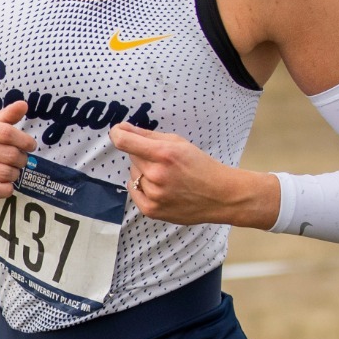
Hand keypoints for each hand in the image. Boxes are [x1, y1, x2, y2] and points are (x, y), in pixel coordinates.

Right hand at [0, 100, 35, 200]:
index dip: (24, 140)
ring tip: (13, 172)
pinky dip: (6, 189)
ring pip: (3, 173)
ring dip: (15, 174)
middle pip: (8, 154)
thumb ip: (6, 116)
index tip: (30, 146)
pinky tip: (7, 185)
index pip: (6, 132)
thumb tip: (23, 105)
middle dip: (21, 159)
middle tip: (21, 160)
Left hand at [110, 123, 280, 228]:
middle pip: (132, 158)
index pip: (125, 141)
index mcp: (165, 154)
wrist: (221, 196)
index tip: (118, 131)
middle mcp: (156, 175)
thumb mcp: (179, 143)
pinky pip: (134, 191)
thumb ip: (147, 135)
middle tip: (163, 161)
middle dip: (143, 156)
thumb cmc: (201, 166)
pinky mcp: (151, 210)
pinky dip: (142, 187)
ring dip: (144, 173)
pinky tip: (159, 187)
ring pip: (133, 175)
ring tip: (167, 177)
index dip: (117, 133)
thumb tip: (122, 128)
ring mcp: (153, 195)